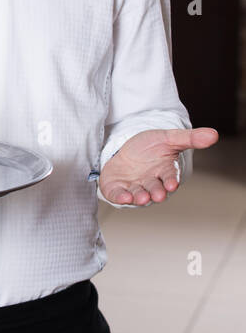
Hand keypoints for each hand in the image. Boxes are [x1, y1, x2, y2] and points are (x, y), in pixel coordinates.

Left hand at [99, 127, 217, 205]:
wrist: (124, 150)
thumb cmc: (149, 147)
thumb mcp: (168, 138)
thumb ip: (189, 138)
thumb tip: (214, 134)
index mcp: (164, 171)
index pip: (170, 177)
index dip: (171, 181)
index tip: (172, 184)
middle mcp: (151, 181)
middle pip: (155, 189)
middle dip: (157, 192)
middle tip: (158, 196)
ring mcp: (134, 186)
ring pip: (138, 194)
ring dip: (139, 197)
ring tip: (141, 198)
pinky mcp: (118, 188)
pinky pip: (119, 194)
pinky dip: (121, 197)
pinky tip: (124, 197)